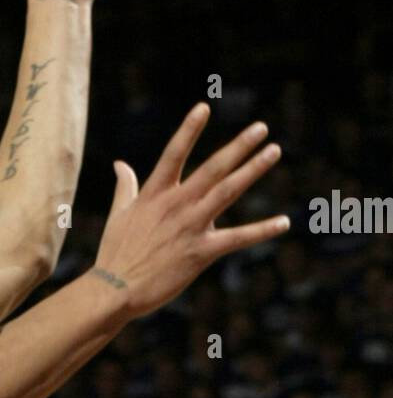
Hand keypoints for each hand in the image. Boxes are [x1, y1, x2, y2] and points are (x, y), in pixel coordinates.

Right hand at [92, 104, 288, 320]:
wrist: (115, 289)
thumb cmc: (114, 253)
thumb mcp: (118, 214)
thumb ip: (125, 186)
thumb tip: (119, 164)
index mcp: (154, 194)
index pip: (173, 154)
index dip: (188, 130)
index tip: (203, 107)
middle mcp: (176, 205)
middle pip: (212, 168)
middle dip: (238, 146)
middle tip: (261, 128)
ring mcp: (190, 227)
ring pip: (227, 191)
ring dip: (252, 170)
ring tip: (273, 151)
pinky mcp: (201, 251)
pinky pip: (237, 238)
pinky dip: (262, 230)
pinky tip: (283, 222)